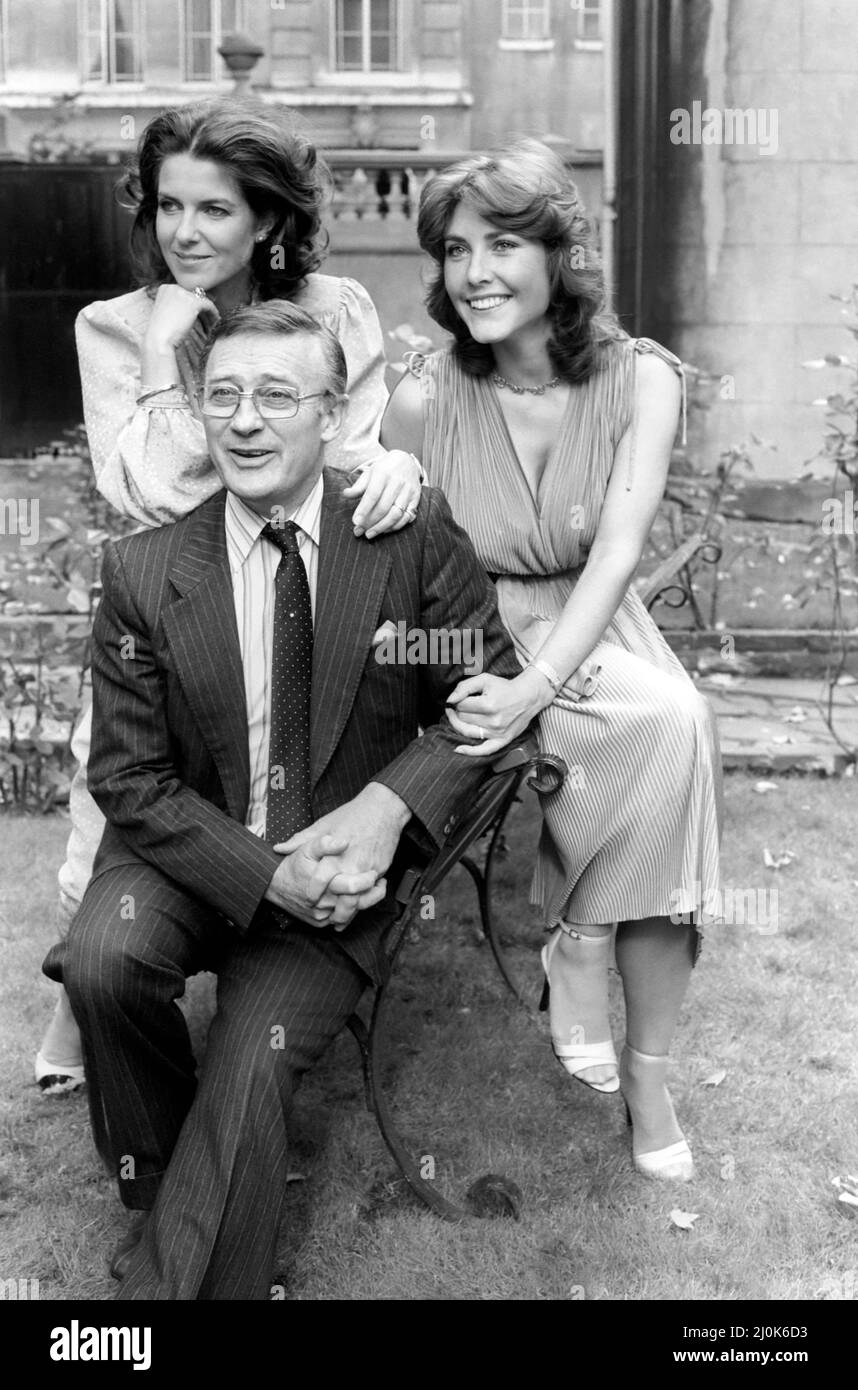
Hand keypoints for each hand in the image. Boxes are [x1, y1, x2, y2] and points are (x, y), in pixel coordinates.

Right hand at [144, 283, 219, 354]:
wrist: (159, 340)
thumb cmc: (161, 332)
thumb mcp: (166, 313)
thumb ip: (176, 306)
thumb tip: (192, 309)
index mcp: (165, 288)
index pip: (184, 294)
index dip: (192, 305)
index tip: (198, 316)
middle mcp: (173, 287)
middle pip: (194, 296)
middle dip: (201, 308)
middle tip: (207, 320)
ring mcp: (183, 293)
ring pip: (202, 301)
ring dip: (208, 312)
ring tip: (212, 322)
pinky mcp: (193, 302)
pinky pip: (209, 305)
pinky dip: (214, 313)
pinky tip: (215, 321)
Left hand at [274, 783, 410, 929]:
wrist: (383, 809)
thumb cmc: (352, 815)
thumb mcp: (323, 824)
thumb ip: (301, 840)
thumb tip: (279, 848)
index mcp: (333, 854)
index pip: (320, 880)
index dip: (313, 893)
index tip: (308, 898)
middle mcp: (351, 865)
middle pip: (340, 898)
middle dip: (333, 911)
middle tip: (324, 917)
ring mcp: (368, 870)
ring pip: (358, 900)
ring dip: (349, 912)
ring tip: (339, 919)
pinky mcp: (381, 870)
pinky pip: (372, 893)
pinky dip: (364, 902)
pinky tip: (357, 907)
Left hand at [342, 449, 421, 538]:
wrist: (406, 461)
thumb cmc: (384, 469)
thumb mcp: (370, 473)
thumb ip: (358, 486)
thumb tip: (345, 494)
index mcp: (383, 473)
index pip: (373, 494)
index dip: (363, 509)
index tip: (355, 522)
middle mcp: (397, 481)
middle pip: (384, 507)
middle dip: (370, 522)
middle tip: (359, 531)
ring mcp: (408, 491)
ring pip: (396, 514)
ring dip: (382, 527)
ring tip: (370, 534)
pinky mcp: (416, 498)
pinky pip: (406, 516)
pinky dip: (395, 526)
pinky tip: (384, 530)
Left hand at [445, 669, 553, 757]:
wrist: (528, 697)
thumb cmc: (505, 688)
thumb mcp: (484, 679)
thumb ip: (464, 687)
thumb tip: (450, 700)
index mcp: (489, 704)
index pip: (461, 705)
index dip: (458, 700)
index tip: (462, 697)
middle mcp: (493, 721)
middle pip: (462, 718)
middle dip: (459, 711)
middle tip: (464, 705)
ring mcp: (498, 733)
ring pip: (467, 731)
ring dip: (460, 723)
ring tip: (460, 716)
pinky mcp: (502, 740)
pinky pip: (484, 750)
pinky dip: (470, 751)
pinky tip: (458, 749)